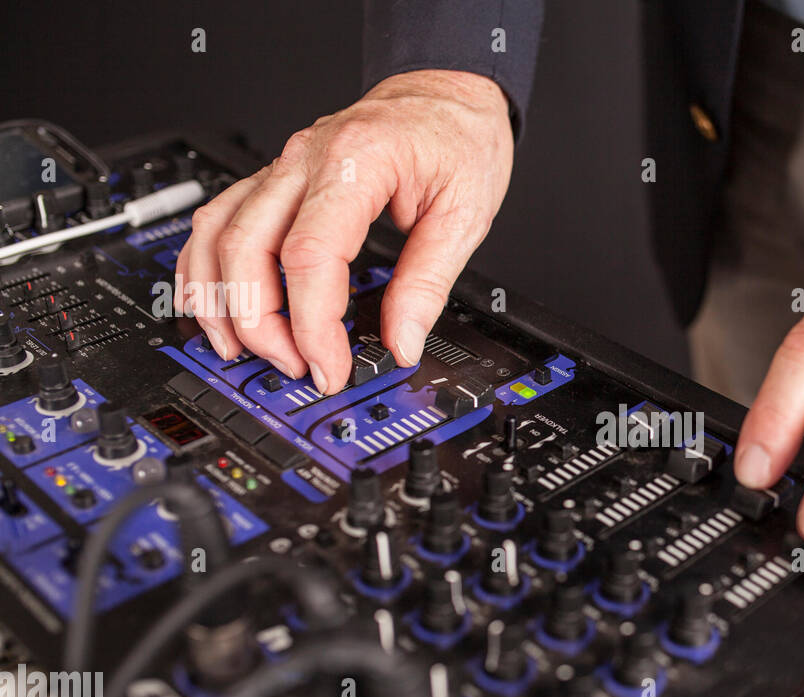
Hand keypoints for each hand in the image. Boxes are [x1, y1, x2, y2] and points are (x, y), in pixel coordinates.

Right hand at [174, 70, 513, 393]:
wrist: (444, 93)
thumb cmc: (456, 139)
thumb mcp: (466, 214)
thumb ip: (429, 284)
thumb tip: (402, 343)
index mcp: (356, 162)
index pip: (309, 255)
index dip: (312, 325)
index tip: (329, 366)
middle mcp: (305, 159)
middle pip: (246, 247)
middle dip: (261, 323)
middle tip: (296, 366)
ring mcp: (281, 167)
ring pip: (216, 234)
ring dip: (219, 300)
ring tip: (243, 351)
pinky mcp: (274, 179)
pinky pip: (218, 221)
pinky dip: (207, 268)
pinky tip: (216, 305)